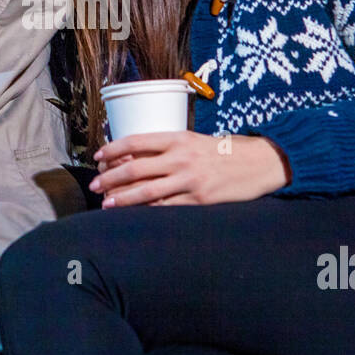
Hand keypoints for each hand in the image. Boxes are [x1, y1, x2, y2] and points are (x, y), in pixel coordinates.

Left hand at [89, 131, 290, 206]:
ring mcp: (190, 180)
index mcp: (178, 138)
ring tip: (106, 204)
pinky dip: (147, 211)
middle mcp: (181, 158)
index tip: (97, 157)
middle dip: (110, 178)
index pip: (136, 141)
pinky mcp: (200, 200)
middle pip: (135, 168)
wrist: (260, 162)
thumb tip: (134, 158)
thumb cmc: (224, 151)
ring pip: (146, 191)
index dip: (112, 149)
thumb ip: (168, 148)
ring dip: (122, 199)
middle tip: (94, 185)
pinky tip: (134, 216)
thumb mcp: (194, 141)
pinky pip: (166, 207)